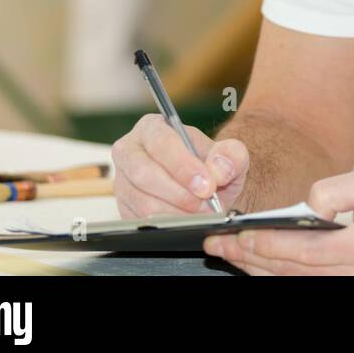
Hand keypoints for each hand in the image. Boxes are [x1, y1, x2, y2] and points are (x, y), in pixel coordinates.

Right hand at [111, 113, 248, 217]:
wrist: (206, 190)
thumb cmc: (211, 167)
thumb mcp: (230, 155)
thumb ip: (231, 155)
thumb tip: (218, 169)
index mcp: (152, 128)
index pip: (161, 143)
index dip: (183, 166)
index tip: (207, 185)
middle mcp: (130, 152)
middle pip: (144, 173)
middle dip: (179, 193)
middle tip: (206, 205)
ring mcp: (122, 181)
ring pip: (142, 201)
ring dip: (176, 212)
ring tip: (201, 213)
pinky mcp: (122, 207)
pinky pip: (140, 221)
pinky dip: (167, 225)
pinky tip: (186, 221)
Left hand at [202, 166, 353, 274]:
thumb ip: (338, 189)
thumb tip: (306, 205)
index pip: (298, 250)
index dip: (261, 244)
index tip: (235, 235)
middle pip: (287, 273)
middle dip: (248, 259)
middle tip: (218, 247)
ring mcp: (353, 288)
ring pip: (293, 285)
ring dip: (258, 272)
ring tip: (233, 257)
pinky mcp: (352, 290)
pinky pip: (307, 288)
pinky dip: (280, 278)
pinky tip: (263, 268)